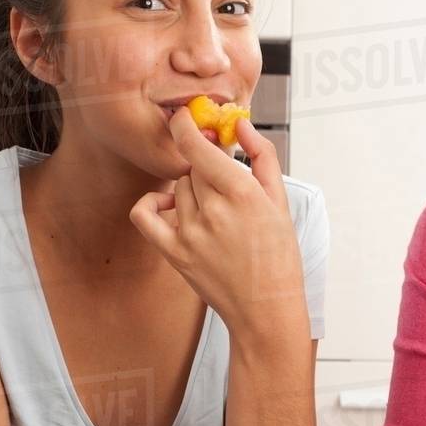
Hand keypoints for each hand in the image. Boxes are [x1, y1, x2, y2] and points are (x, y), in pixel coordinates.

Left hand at [130, 108, 307, 341]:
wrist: (266, 308)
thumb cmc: (278, 256)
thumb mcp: (281, 202)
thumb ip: (262, 156)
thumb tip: (240, 124)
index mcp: (241, 193)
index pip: (196, 145)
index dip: (184, 125)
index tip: (184, 117)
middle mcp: (212, 211)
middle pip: (192, 168)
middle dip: (206, 171)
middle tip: (224, 189)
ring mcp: (190, 233)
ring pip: (176, 190)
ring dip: (191, 192)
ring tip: (214, 212)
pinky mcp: (175, 253)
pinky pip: (145, 215)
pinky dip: (151, 204)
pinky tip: (168, 206)